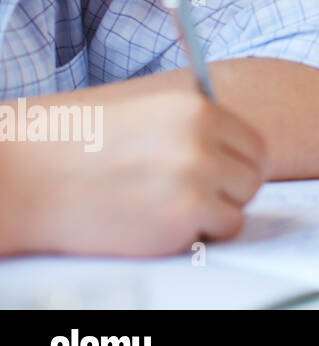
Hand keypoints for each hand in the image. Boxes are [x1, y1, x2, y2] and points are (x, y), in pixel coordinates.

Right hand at [6, 89, 267, 256]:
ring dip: (213, 215)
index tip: (223, 179)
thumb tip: (236, 154)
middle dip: (231, 192)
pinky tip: (160, 224)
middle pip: (253, 177)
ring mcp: (197, 178)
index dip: (239, 167)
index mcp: (198, 110)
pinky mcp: (184, 215)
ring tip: (169, 209)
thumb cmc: (87, 149)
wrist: (36, 178)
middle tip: (195, 198)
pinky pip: (219, 231)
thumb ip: (197, 131)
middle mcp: (203, 141)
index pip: (255, 145)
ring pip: (239, 207)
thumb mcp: (152, 117)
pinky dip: (197, 235)